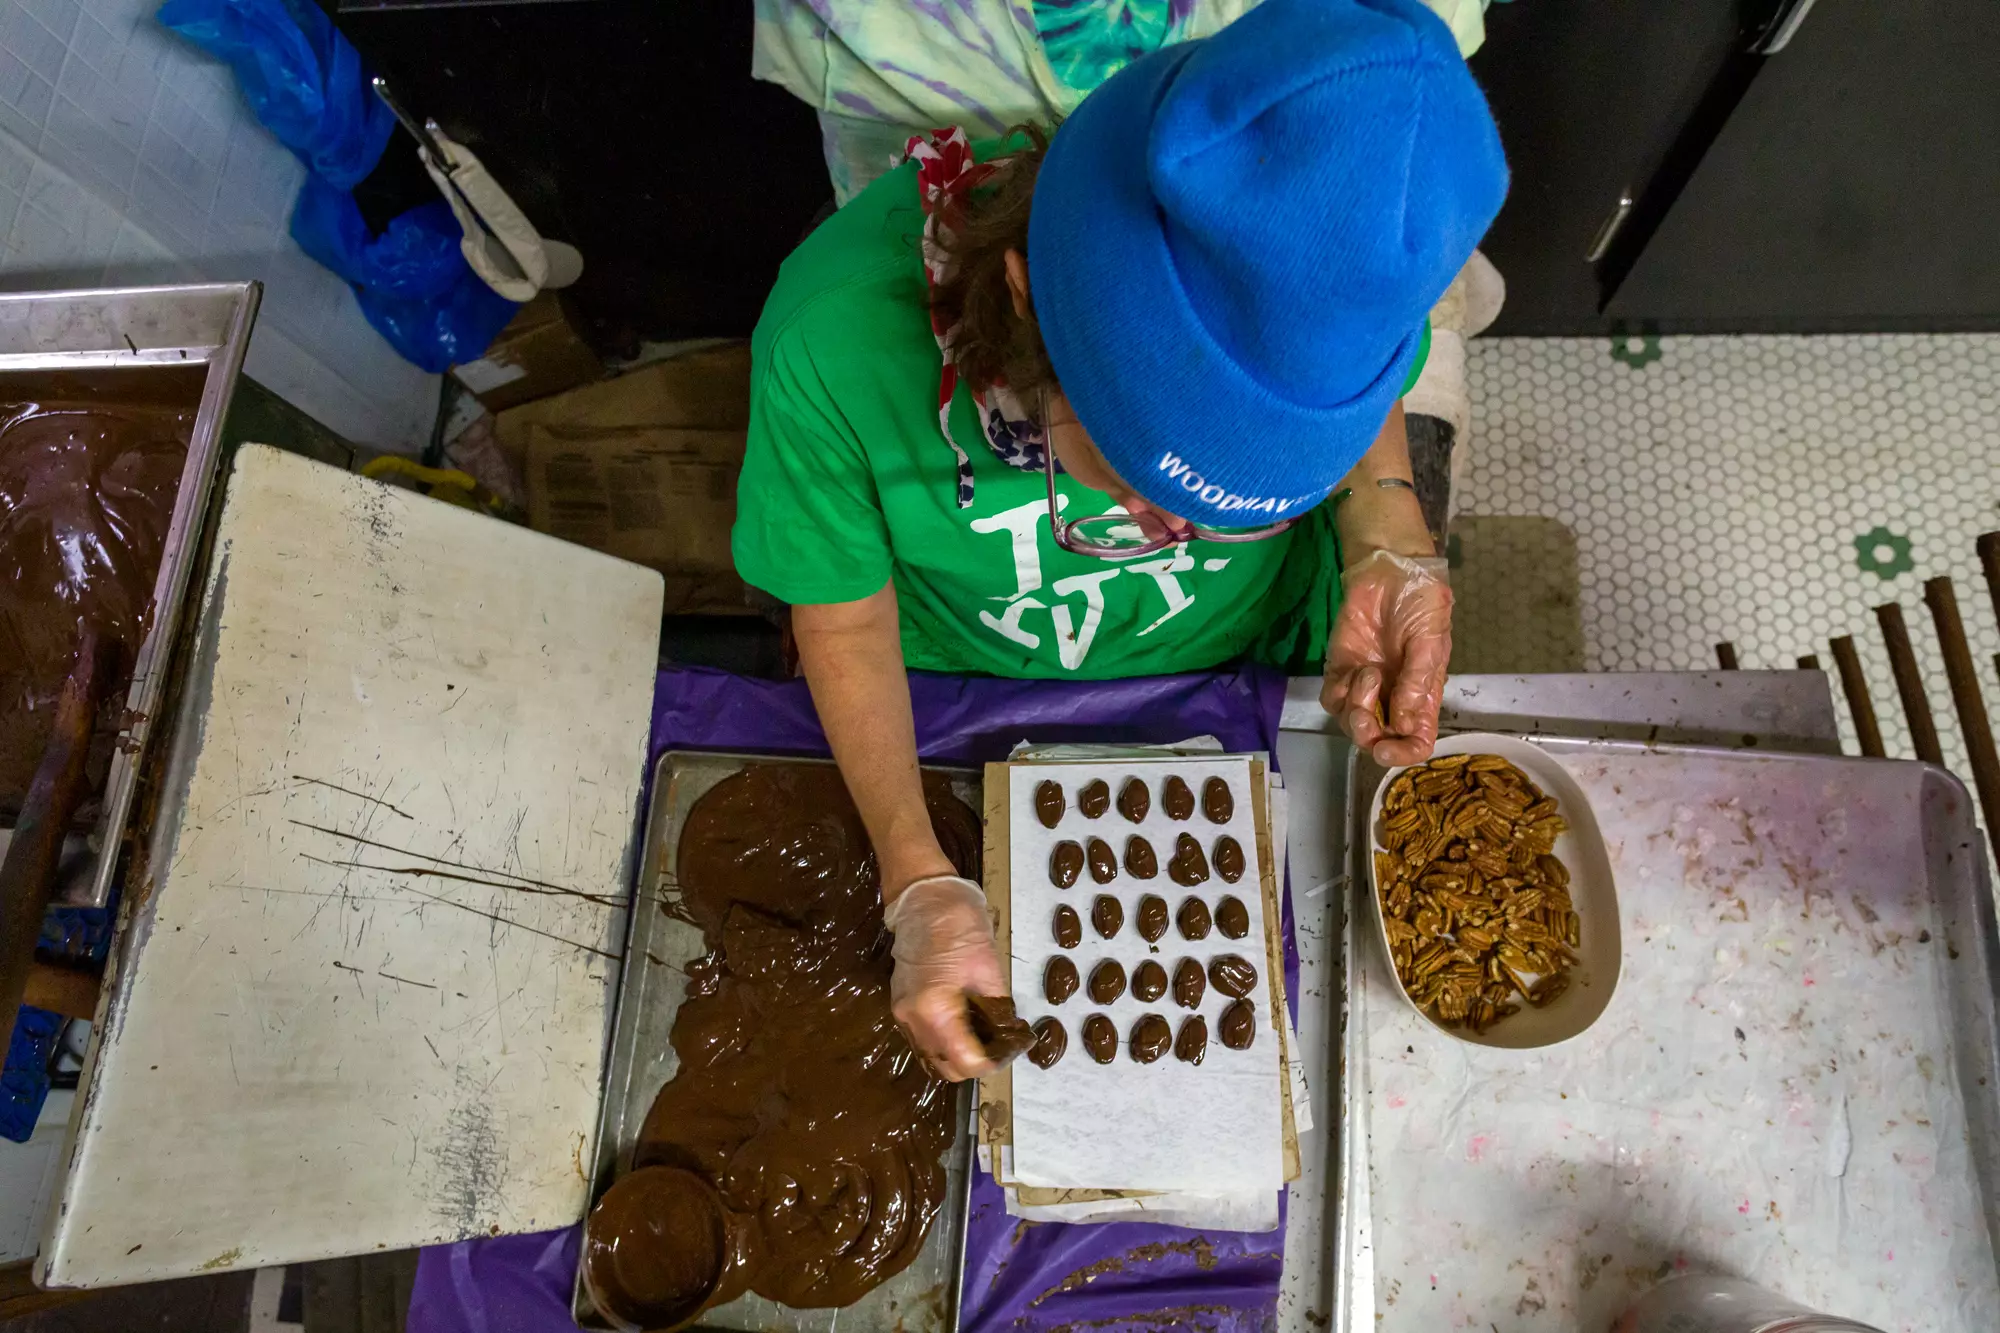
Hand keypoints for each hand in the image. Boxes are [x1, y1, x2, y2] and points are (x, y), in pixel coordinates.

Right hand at [881, 875, 1006, 1080]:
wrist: (924, 895)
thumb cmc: (959, 924)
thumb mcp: (989, 968)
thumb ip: (997, 1010)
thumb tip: (1010, 1035)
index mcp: (934, 1009)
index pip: (965, 1062)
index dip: (993, 1062)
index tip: (1012, 1050)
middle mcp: (912, 1019)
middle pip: (945, 1068)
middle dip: (976, 1063)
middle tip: (1001, 1046)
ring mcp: (901, 1014)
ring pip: (932, 1057)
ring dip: (958, 1056)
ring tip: (985, 1036)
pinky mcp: (900, 1006)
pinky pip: (923, 1040)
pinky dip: (944, 1042)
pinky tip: (965, 1026)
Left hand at [1321, 549, 1452, 765]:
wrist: (1390, 571)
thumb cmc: (1421, 604)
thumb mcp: (1431, 642)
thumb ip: (1418, 682)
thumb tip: (1407, 723)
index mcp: (1422, 697)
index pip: (1416, 740)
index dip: (1403, 754)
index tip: (1387, 750)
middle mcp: (1393, 698)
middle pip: (1378, 738)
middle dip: (1370, 736)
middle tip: (1366, 718)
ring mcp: (1365, 686)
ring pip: (1351, 722)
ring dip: (1356, 711)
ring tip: (1368, 676)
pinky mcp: (1340, 669)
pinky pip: (1332, 698)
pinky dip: (1341, 693)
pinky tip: (1357, 671)